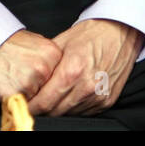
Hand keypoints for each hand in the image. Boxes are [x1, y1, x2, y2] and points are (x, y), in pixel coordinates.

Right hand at [0, 30, 61, 102]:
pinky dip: (15, 97)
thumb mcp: (36, 44)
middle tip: (24, 74)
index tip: (38, 74)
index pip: (60, 77)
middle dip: (38, 87)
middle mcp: (45, 68)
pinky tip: (9, 82)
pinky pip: (20, 103)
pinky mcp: (16, 93)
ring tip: (15, 76)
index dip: (48, 79)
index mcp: (53, 53)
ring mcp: (31, 81)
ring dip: (27, 94)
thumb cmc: (8, 45)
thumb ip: (49, 59)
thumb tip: (58, 74)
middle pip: (49, 90)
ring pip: (36, 98)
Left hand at [28, 19, 144, 116]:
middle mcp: (86, 87)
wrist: (120, 32)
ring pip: (69, 113)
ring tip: (54, 95)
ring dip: (58, 108)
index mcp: (72, 71)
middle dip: (43, 108)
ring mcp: (98, 96)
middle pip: (55, 111)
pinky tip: (71, 94)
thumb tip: (29, 78)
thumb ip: (45, 64)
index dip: (31, 105)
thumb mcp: (62, 42)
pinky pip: (84, 112)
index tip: (24, 103)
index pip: (44, 102)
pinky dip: (74, 107)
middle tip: (35, 101)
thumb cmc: (91, 34)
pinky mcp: (107, 101)